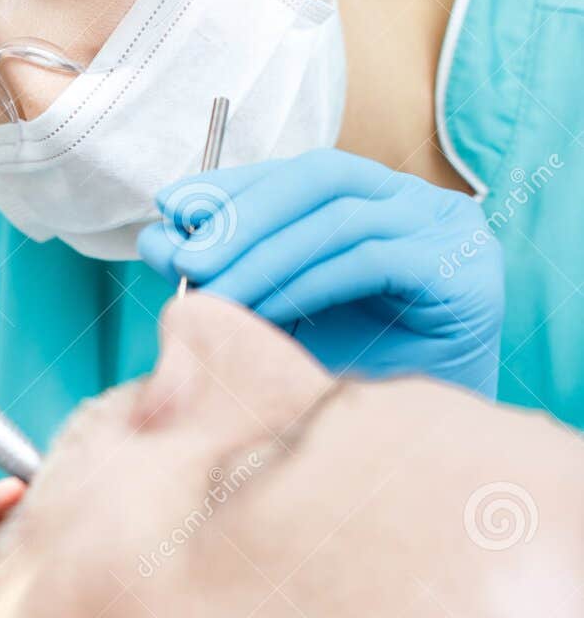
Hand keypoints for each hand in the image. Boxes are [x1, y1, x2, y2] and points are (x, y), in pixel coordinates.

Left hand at [138, 151, 503, 394]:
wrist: (424, 444)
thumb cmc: (353, 377)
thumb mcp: (279, 314)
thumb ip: (228, 273)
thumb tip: (158, 239)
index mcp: (383, 200)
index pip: (301, 174)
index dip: (235, 185)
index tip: (173, 205)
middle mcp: (422, 204)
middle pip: (321, 178)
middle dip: (244, 215)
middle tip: (186, 258)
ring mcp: (450, 232)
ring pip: (339, 220)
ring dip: (264, 257)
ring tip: (213, 295)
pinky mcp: (460, 271)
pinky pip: (369, 261)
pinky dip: (307, 282)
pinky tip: (266, 312)